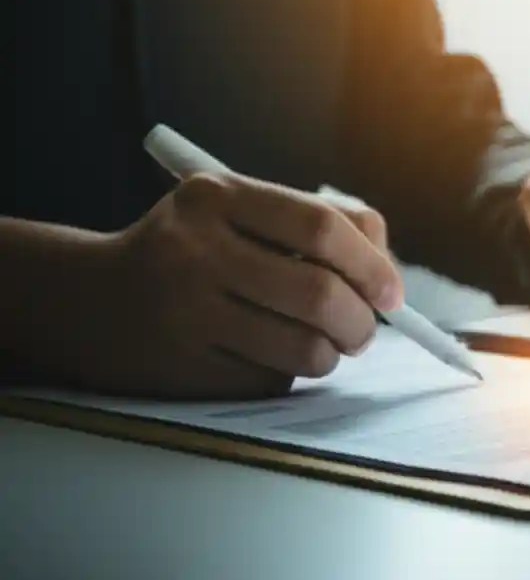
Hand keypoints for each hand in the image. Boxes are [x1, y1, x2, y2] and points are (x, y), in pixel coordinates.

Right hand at [86, 173, 400, 398]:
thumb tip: (388, 264)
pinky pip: (273, 380)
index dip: (373, 264)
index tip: (392, 293)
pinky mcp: (184, 368)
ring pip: (305, 348)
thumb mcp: (239, 212)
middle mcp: (196, 251)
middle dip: (362, 321)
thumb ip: (317, 223)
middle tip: (364, 330)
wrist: (88, 300)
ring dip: (332, 354)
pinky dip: (289, 373)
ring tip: (326, 345)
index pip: (322, 228)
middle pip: (321, 294)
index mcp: (217, 198)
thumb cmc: (192, 251)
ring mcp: (187, 312)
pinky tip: (267, 355)